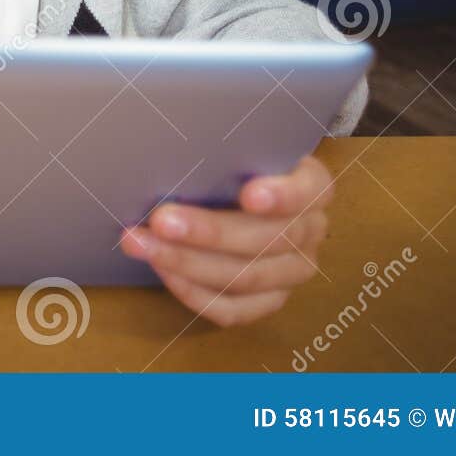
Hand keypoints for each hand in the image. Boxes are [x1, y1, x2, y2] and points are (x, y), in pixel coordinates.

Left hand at [119, 154, 332, 326]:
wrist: (241, 194)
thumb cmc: (234, 165)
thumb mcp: (239, 148)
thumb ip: (224, 151)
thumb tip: (176, 146)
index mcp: (312, 188)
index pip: (308, 192)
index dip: (282, 196)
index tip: (249, 194)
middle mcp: (310, 232)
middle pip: (267, 239)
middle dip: (209, 232)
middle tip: (160, 219)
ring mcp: (292, 272)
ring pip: (246, 277)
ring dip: (187, 262)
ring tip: (142, 244)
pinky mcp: (268, 301)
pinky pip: (233, 309)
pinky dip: (193, 292)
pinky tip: (163, 271)